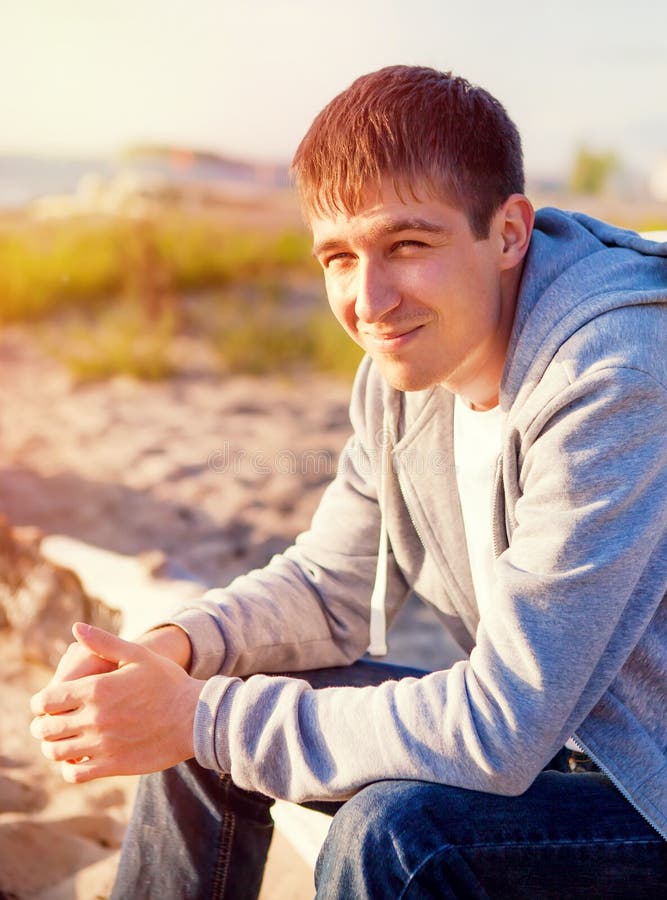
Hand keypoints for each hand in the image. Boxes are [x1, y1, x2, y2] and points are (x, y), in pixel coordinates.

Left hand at [30, 623, 203, 782]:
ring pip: (56, 752)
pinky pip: (75, 773)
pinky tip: (78, 759)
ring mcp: (103, 744)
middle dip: (42, 724)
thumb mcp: (138, 654)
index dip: (40, 702)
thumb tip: (76, 627)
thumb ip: (103, 642)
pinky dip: (69, 768)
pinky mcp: (113, 765)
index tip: (45, 703)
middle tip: (48, 722)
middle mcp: (95, 718)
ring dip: (52, 746)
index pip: (46, 700)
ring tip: (60, 740)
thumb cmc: (168, 682)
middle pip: (46, 728)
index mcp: (97, 689)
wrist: (195, 717)